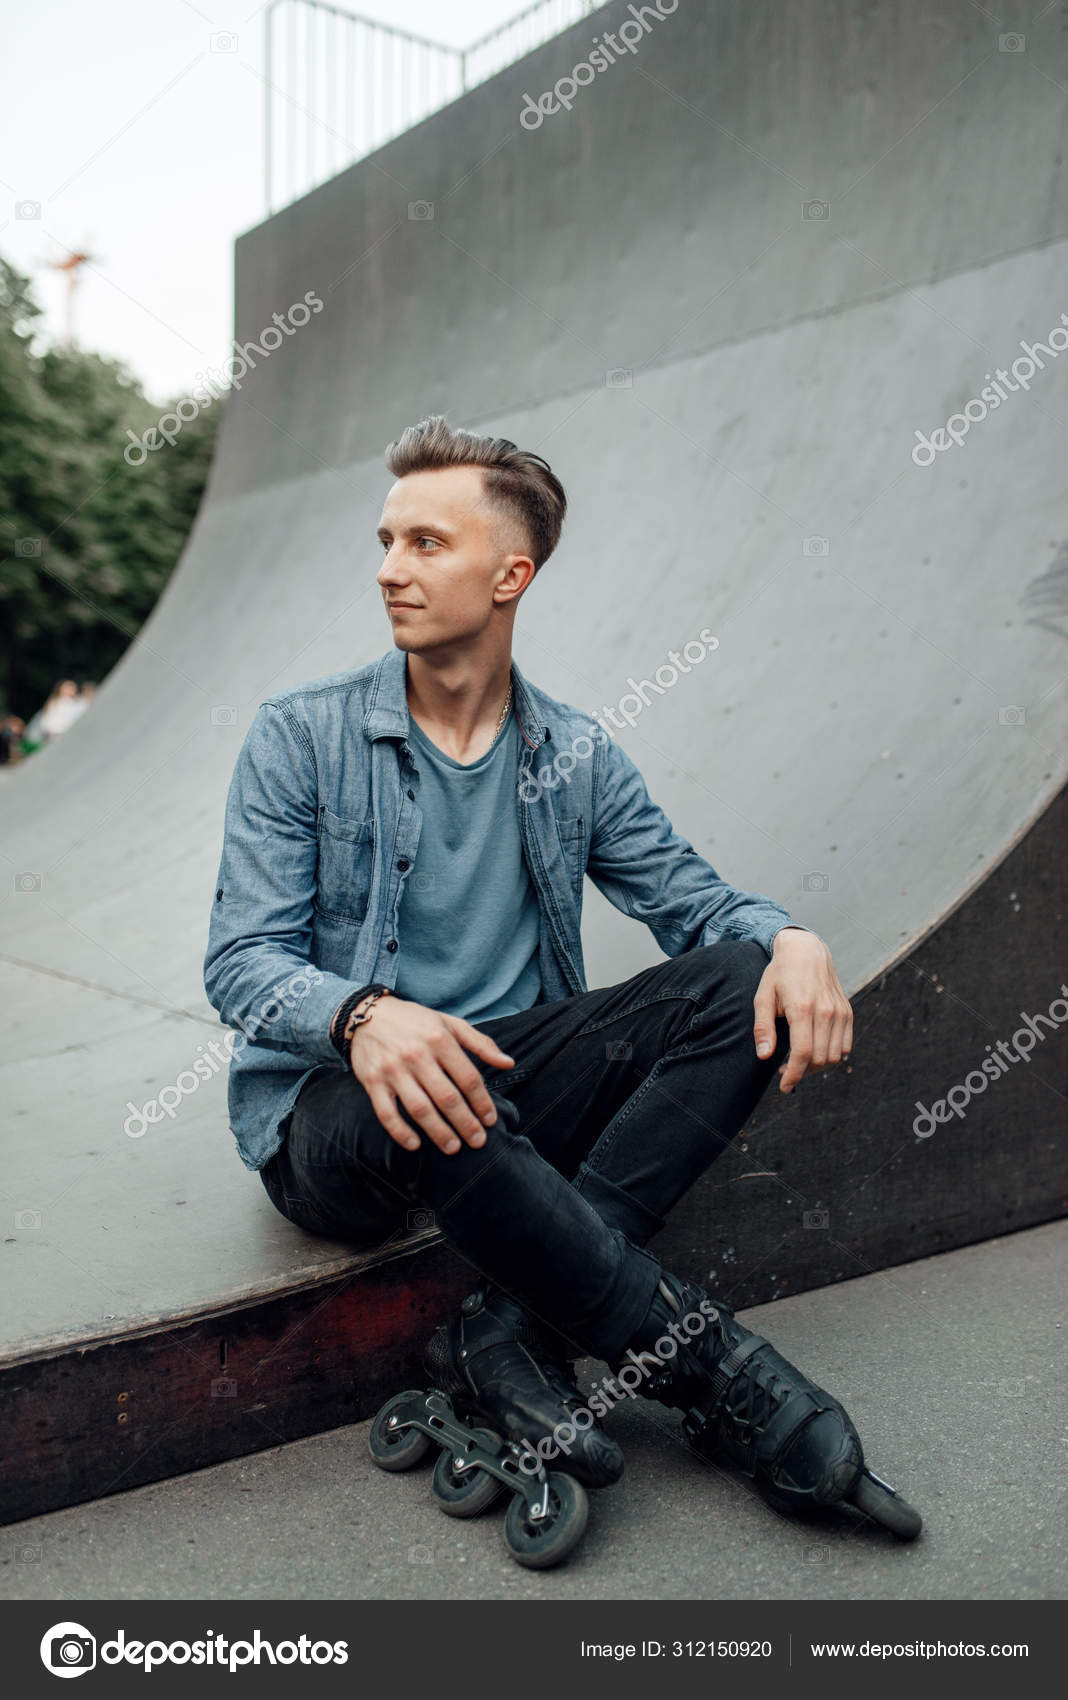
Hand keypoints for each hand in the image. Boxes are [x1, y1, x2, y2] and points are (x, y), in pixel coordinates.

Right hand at [346, 994, 514, 1153]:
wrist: (367, 1015)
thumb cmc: (414, 1021)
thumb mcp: (449, 1023)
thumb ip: (481, 1043)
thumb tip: (509, 1063)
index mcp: (440, 1040)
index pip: (468, 1078)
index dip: (482, 1102)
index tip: (490, 1120)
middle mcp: (417, 1055)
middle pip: (447, 1097)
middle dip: (465, 1123)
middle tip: (478, 1142)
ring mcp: (393, 1070)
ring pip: (420, 1109)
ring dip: (439, 1132)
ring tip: (453, 1148)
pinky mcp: (372, 1082)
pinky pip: (386, 1113)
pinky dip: (400, 1131)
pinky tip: (415, 1144)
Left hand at [753, 929, 852, 1093]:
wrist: (806, 951)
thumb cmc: (780, 975)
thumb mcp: (763, 997)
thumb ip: (763, 1027)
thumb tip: (764, 1056)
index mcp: (802, 1008)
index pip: (803, 1053)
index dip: (794, 1076)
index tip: (784, 1087)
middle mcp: (826, 1011)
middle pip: (820, 1059)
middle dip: (802, 1073)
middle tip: (785, 1072)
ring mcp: (840, 1012)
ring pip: (834, 1056)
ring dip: (817, 1067)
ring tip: (799, 1062)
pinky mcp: (848, 1012)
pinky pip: (845, 1046)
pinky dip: (832, 1056)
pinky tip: (815, 1052)